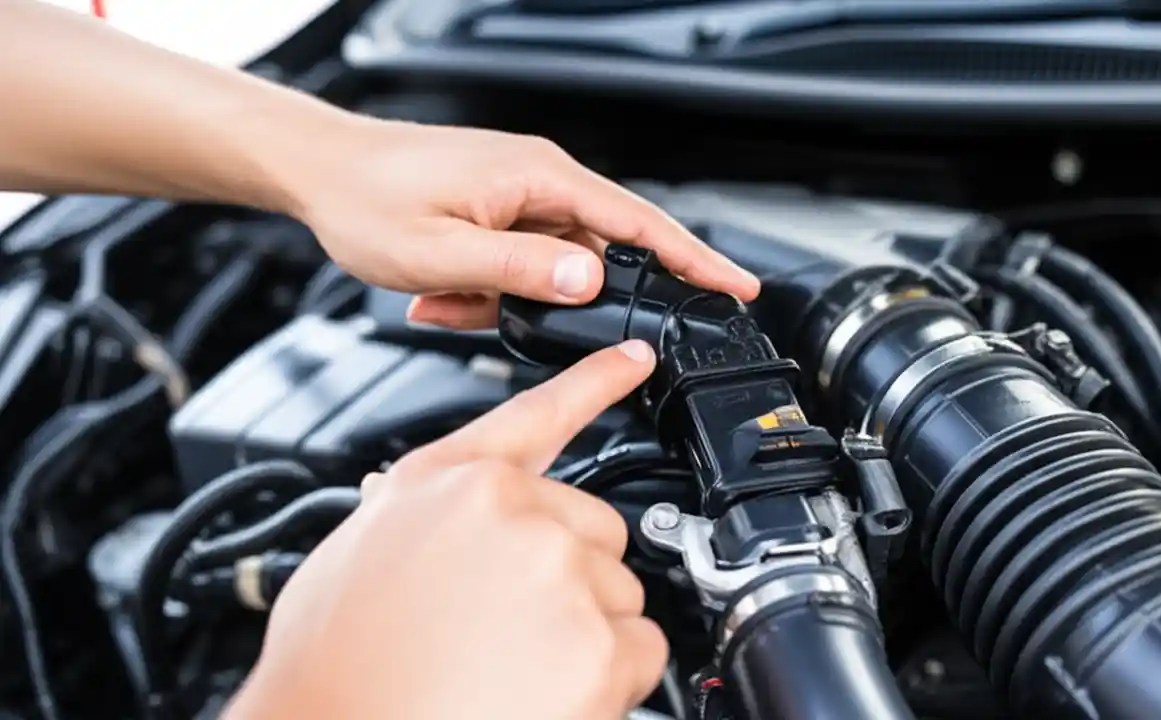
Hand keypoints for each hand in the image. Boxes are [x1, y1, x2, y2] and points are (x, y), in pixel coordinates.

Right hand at [226, 340, 667, 719]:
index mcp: (446, 483)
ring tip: (513, 670)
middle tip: (512, 628)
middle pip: (594, 527)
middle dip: (570, 574)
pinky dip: (610, 682)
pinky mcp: (596, 642)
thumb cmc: (335, 672)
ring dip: (585, 633)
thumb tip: (425, 511)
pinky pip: (640, 649)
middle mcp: (507, 512)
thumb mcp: (354, 558)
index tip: (637, 359)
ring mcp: (559, 571)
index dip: (595, 381)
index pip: (538, 414)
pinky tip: (546, 695)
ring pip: (618, 592)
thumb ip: (411, 517)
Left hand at [288, 117, 759, 328]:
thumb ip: (521, 270)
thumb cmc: (369, 200)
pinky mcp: (497, 211)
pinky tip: (440, 294)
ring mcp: (518, 194)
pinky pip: (517, 262)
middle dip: (573, 301)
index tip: (735, 288)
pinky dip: (486, 290)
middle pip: (600, 251)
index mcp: (540, 179)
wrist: (320, 171)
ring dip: (508, 299)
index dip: (694, 260)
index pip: (641, 224)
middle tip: (532, 320)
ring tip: (446, 299)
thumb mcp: (444, 252)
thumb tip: (590, 282)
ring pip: (550, 267)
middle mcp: (538, 180)